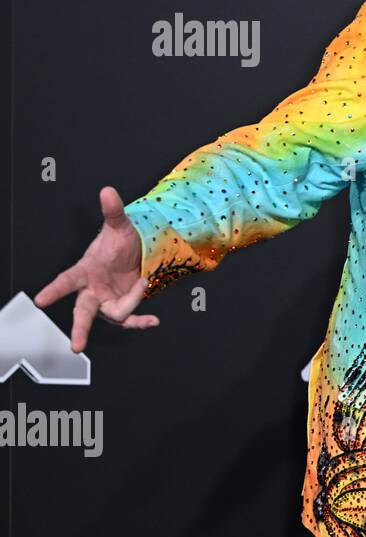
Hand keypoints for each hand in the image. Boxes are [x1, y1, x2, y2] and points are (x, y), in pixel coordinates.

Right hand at [34, 187, 158, 352]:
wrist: (136, 254)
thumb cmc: (119, 243)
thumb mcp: (120, 226)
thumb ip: (113, 211)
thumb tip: (108, 191)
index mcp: (85, 271)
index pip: (66, 281)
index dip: (53, 290)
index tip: (40, 300)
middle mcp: (93, 290)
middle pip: (83, 312)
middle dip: (80, 328)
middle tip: (76, 345)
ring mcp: (107, 301)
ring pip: (115, 313)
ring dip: (133, 299)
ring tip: (143, 279)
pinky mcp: (122, 307)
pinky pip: (130, 319)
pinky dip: (141, 322)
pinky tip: (153, 321)